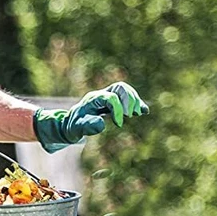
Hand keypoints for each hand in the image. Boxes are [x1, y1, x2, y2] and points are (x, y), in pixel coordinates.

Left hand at [33, 82, 148, 151]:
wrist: (72, 124)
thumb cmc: (74, 126)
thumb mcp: (78, 128)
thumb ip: (88, 126)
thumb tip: (102, 124)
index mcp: (93, 99)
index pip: (110, 98)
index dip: (118, 110)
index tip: (119, 124)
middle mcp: (102, 95)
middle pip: (120, 87)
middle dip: (128, 100)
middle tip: (130, 115)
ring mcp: (108, 97)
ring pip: (125, 90)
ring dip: (134, 100)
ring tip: (138, 113)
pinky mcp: (114, 103)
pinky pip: (127, 98)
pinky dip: (136, 103)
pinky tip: (144, 111)